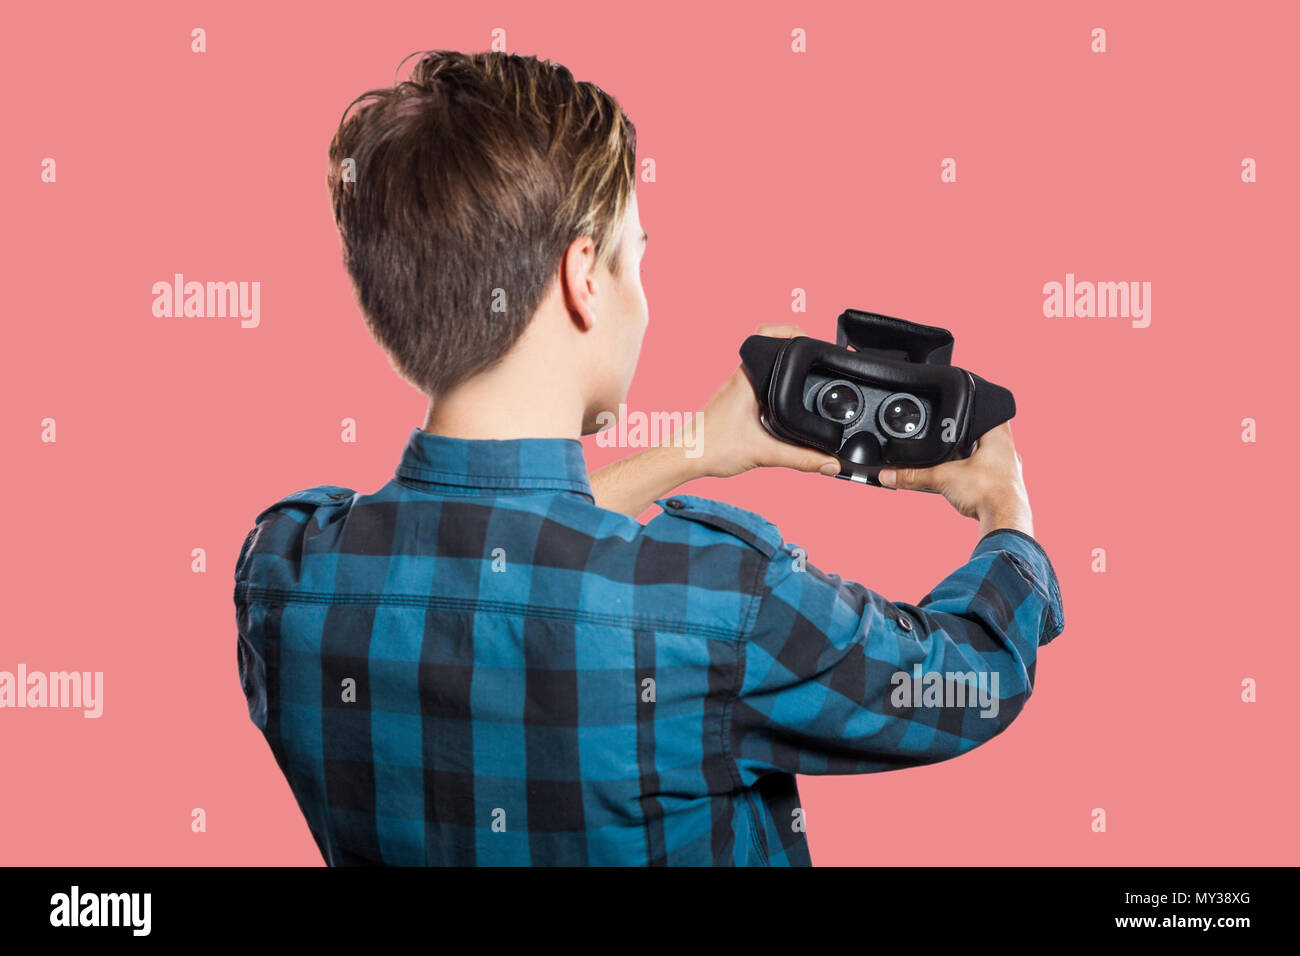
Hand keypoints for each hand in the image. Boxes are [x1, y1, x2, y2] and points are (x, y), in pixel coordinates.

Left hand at [697, 324, 841, 478]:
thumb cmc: (711, 448)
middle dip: (795, 350)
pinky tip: (786, 404)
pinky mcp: (736, 402)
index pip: (768, 336)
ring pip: (765, 368)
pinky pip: (760, 385)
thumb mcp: (764, 453)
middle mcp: (741, 378)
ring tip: (806, 378)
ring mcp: (737, 388)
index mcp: (747, 378)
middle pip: (771, 349)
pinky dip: (776, 388)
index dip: (792, 331)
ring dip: (785, 370)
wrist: (685, 458)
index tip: (812, 340)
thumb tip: (830, 464)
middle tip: (815, 359)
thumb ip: (801, 459)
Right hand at [878, 421, 1033, 537]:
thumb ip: (913, 475)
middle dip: (968, 438)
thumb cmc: (988, 492)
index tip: (959, 413)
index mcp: (1000, 437)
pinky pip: (990, 477)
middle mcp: (1009, 452)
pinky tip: (966, 485)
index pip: (988, 411)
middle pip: (987, 435)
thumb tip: (890, 474)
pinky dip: (977, 478)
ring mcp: (1010, 471)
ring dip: (973, 460)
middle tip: (952, 438)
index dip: (972, 409)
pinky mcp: (1007, 490)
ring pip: (989, 457)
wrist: (1005, 521)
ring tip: (955, 464)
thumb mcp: (941, 478)